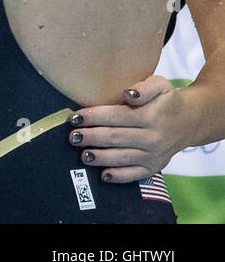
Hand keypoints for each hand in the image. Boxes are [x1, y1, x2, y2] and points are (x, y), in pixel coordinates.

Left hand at [69, 75, 191, 182]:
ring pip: (123, 158)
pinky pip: (135, 174)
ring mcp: (154, 155)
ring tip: (83, 155)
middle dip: (91, 137)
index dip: (94, 117)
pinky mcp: (154, 167)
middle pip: (116, 138)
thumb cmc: (166, 100)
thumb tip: (128, 94)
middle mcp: (153, 137)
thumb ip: (144, 87)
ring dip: (101, 158)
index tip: (75, 117)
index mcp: (151, 116)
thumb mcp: (160, 85)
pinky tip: (103, 175)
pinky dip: (119, 176)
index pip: (116, 116)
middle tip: (73, 137)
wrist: (189, 122)